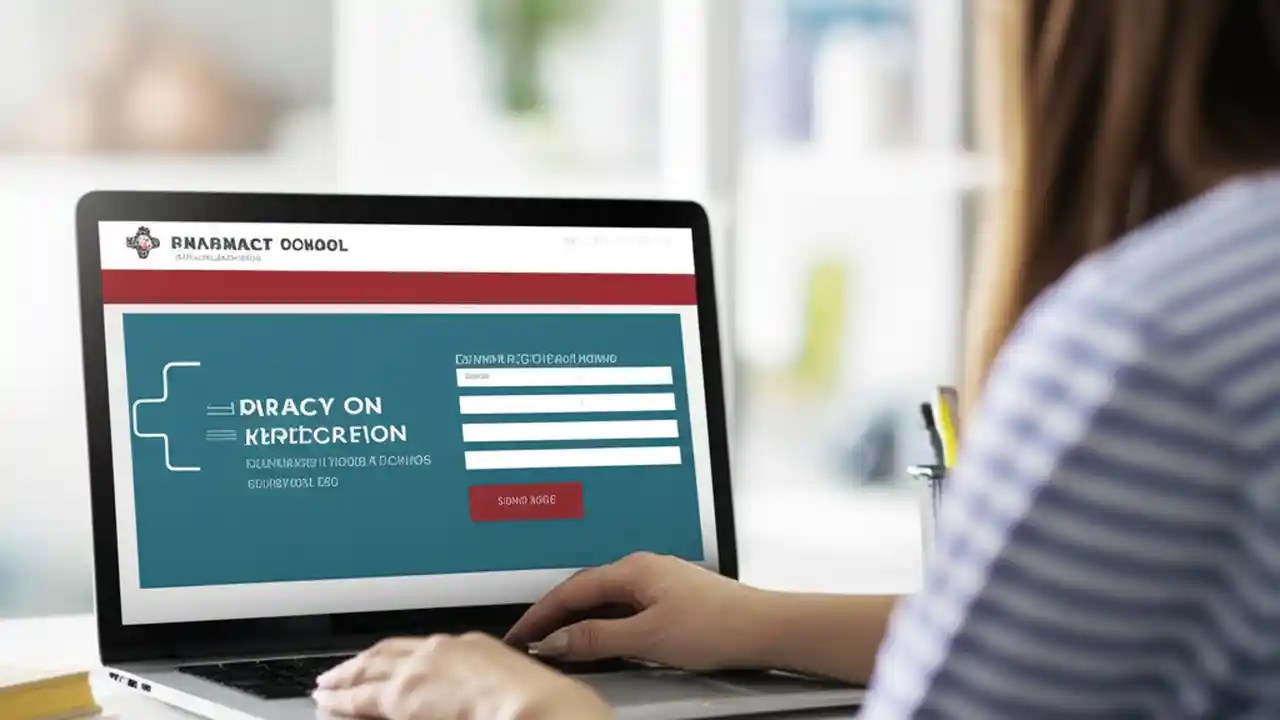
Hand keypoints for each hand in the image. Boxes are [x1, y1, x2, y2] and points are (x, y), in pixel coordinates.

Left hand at [313, 633, 610, 719]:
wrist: (533, 708)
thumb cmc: (533, 706)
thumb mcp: (503, 685)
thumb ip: (477, 684)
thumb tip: (466, 697)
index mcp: (468, 647)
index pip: (418, 648)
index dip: (394, 655)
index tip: (379, 662)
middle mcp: (440, 650)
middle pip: (388, 652)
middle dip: (362, 661)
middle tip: (339, 672)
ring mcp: (420, 670)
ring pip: (370, 669)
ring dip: (345, 677)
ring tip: (327, 687)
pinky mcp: (403, 696)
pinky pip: (362, 697)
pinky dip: (342, 698)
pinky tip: (329, 702)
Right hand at [505, 552, 773, 669]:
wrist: (766, 628)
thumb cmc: (718, 625)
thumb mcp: (648, 638)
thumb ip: (597, 638)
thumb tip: (558, 640)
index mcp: (634, 569)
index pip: (571, 590)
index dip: (540, 614)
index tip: (519, 634)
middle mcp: (644, 568)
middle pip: (586, 590)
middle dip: (554, 615)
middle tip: (529, 639)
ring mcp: (659, 581)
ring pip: (606, 599)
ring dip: (579, 620)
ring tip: (557, 643)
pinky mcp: (673, 597)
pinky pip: (625, 606)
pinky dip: (603, 623)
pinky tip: (601, 640)